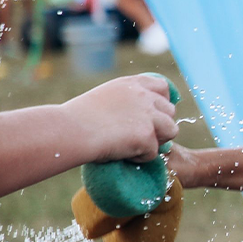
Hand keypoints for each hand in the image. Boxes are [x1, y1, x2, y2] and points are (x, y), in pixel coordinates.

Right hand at [63, 75, 177, 162]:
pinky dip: (140, 158)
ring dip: (157, 141)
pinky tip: (122, 154)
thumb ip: (127, 101)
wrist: (71, 130)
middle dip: (160, 125)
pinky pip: (154, 152)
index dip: (162, 102)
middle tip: (140, 136)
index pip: (162, 87)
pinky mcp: (146, 135)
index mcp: (133, 84)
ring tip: (136, 146)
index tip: (154, 115)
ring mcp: (148, 115)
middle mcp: (144, 96)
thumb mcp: (106, 97)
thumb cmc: (78, 118)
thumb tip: (140, 116)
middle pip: (170, 111)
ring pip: (171, 130)